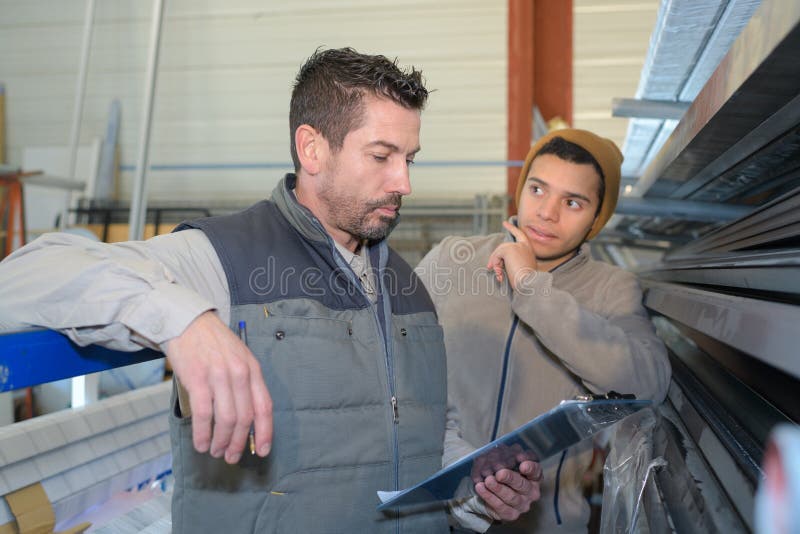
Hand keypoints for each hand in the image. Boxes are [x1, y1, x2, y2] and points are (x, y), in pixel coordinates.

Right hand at [164, 311, 272, 463]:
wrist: (188, 322)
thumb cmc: (214, 343)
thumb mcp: (239, 358)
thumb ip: (245, 384)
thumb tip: (246, 419)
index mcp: (253, 369)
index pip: (264, 406)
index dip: (264, 432)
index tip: (261, 451)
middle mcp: (239, 374)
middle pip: (244, 418)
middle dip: (238, 443)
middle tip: (231, 456)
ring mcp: (219, 376)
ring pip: (226, 419)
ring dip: (221, 442)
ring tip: (215, 451)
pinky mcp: (197, 379)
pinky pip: (203, 414)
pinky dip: (203, 434)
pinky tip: (201, 443)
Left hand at [475, 459, 542, 521]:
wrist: (492, 494)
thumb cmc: (502, 473)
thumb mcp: (506, 461)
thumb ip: (506, 455)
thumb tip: (501, 449)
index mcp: (533, 477)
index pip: (536, 471)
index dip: (530, 467)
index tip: (521, 462)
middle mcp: (531, 491)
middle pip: (523, 485)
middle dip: (511, 478)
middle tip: (500, 473)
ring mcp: (522, 504)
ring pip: (511, 497)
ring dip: (498, 488)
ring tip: (488, 480)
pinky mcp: (511, 514)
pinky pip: (500, 506)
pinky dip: (489, 496)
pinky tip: (481, 487)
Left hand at [487, 221, 538, 290]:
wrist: (528, 284)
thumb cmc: (525, 281)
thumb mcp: (520, 268)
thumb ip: (511, 261)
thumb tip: (495, 263)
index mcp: (529, 250)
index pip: (520, 235)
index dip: (512, 228)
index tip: (505, 223)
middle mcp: (524, 245)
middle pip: (504, 247)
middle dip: (496, 258)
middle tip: (492, 269)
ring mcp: (517, 246)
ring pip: (499, 251)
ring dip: (496, 263)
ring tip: (499, 274)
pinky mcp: (509, 249)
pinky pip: (497, 255)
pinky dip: (495, 264)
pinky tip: (499, 273)